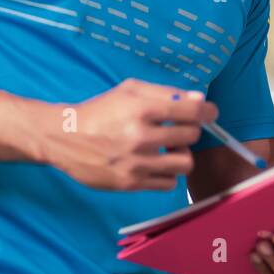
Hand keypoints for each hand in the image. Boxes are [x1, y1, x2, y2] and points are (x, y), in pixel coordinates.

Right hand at [40, 78, 217, 190]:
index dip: (208, 111)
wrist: (64, 137)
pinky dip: (167, 174)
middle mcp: (140, 136)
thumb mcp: (130, 91)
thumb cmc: (101, 111)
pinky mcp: (130, 183)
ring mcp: (136, 162)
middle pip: (192, 136)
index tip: (209, 113)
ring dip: (181, 154)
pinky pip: (168, 183)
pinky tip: (156, 163)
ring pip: (185, 163)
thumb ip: (167, 92)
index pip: (193, 110)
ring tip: (168, 148)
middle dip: (189, 130)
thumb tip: (200, 99)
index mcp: (142, 109)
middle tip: (177, 129)